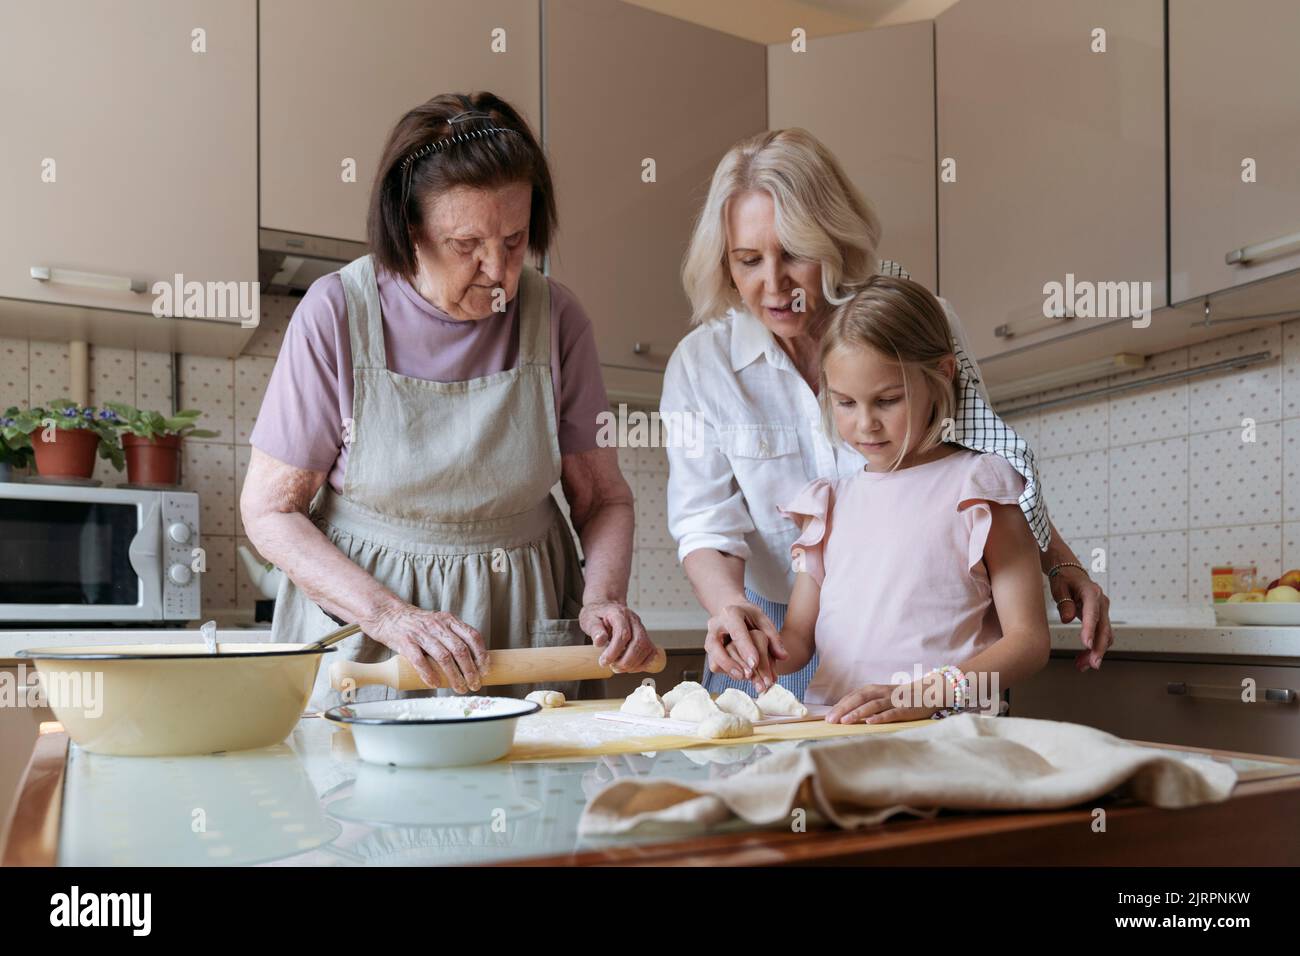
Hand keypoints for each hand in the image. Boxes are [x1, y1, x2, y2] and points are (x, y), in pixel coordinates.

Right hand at [367, 604, 488, 693]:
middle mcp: (438, 625)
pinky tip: (436, 685)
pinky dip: (429, 674)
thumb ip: (453, 636)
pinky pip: (420, 661)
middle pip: (460, 650)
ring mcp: (421, 633)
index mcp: (449, 620)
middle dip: (471, 670)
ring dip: (454, 676)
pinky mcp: (406, 642)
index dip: (482, 655)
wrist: (388, 615)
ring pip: (444, 657)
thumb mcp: (439, 623)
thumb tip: (472, 662)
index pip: (473, 636)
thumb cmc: (417, 624)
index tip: (485, 670)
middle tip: (475, 685)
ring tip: (460, 688)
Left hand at [580, 600, 656, 671]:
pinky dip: (643, 663)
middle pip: (639, 642)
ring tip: (619, 667)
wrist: (605, 607)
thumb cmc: (597, 614)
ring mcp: (641, 628)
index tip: (604, 661)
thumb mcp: (589, 619)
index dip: (614, 651)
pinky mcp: (644, 636)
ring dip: (634, 663)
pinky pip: (651, 651)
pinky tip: (630, 667)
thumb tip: (599, 641)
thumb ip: (595, 630)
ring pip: (646, 648)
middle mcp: (633, 620)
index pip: (623, 634)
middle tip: (613, 667)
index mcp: (619, 614)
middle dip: (627, 660)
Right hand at [703, 602, 787, 692]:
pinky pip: (714, 664)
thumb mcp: (764, 621)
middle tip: (747, 675)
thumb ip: (774, 638)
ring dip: (728, 670)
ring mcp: (710, 638)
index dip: (745, 649)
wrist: (734, 613)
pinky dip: (727, 671)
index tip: (755, 664)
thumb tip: (784, 656)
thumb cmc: (750, 618)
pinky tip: (741, 674)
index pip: (736, 632)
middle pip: (715, 646)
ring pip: (713, 657)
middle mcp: (715, 625)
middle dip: (729, 663)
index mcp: (731, 614)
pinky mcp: (710, 651)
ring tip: (745, 678)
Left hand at [826, 679, 938, 723]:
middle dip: (844, 709)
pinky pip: (891, 713)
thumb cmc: (901, 697)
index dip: (840, 705)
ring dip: (858, 713)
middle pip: (859, 699)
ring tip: (845, 721)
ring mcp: (894, 700)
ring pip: (873, 705)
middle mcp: (882, 693)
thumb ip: (867, 702)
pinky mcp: (905, 709)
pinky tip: (870, 723)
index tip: (827, 717)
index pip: (853, 696)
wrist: (929, 692)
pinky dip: (880, 717)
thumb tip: (847, 714)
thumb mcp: (882, 696)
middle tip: (830, 721)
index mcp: (874, 689)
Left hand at [1049, 566, 1112, 670]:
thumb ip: (1064, 602)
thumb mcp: (1059, 587)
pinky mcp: (1100, 617)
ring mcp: (1103, 610)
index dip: (1090, 630)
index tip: (1086, 645)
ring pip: (1104, 635)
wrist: (1069, 571)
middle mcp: (1101, 602)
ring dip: (1095, 652)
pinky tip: (1083, 659)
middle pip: (1104, 629)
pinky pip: (1100, 635)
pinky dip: (1093, 648)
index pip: (1092, 614)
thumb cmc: (1063, 578)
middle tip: (1092, 664)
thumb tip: (1066, 619)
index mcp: (1091, 592)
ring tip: (1082, 666)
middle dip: (1098, 648)